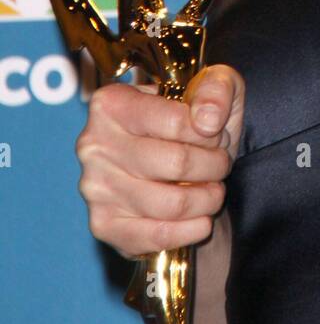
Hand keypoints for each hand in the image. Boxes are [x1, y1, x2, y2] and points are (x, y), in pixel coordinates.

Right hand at [75, 64, 244, 259]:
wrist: (178, 168)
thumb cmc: (192, 124)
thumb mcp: (212, 88)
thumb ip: (216, 88)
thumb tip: (208, 119)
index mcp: (111, 103)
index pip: (177, 121)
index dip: (211, 133)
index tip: (216, 134)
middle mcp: (94, 144)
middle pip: (177, 163)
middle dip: (215, 166)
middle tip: (221, 164)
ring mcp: (95, 188)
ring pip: (173, 203)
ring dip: (209, 198)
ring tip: (214, 189)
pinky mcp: (104, 225)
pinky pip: (159, 235)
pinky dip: (193, 229)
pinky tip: (202, 218)